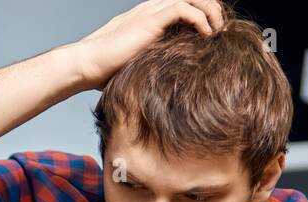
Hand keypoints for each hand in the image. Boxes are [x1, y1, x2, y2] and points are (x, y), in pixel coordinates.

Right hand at [72, 0, 225, 89]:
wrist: (85, 65)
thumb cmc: (102, 72)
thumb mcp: (134, 65)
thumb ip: (150, 65)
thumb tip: (162, 87)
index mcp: (148, 17)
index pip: (184, 6)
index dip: (202, 16)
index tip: (213, 37)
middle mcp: (151, 9)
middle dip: (212, 11)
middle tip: (221, 33)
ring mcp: (150, 12)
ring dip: (211, 13)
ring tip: (218, 33)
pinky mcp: (150, 19)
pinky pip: (184, 9)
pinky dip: (200, 19)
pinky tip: (205, 35)